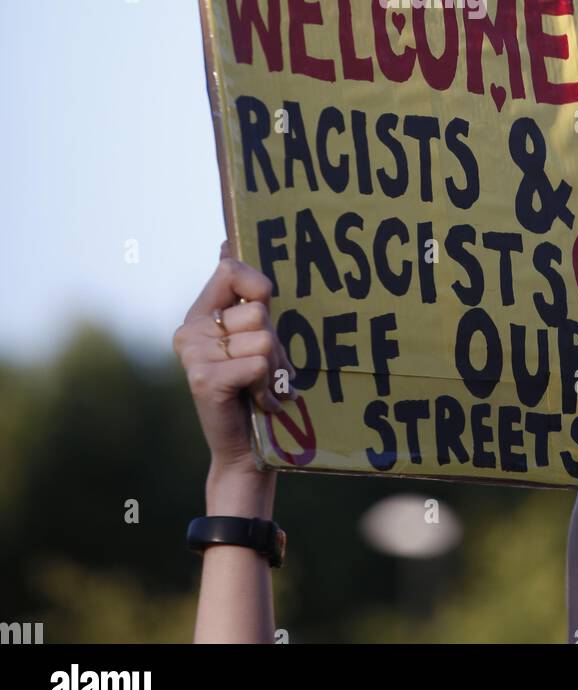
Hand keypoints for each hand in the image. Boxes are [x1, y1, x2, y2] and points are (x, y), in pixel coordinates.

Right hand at [173, 242, 295, 479]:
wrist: (244, 447)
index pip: (231, 271)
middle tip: (265, 368)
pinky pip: (258, 363)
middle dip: (275, 342)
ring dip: (274, 367)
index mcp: (199, 314)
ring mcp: (193, 355)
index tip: (262, 310)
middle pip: (258, 310)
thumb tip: (225, 242)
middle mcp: (189, 330)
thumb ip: (242, 295)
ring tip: (262, 386)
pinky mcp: (204, 379)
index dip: (257, 287)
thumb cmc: (253, 387)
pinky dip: (269, 386)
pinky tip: (258, 401)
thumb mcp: (250, 335)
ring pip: (262, 337)